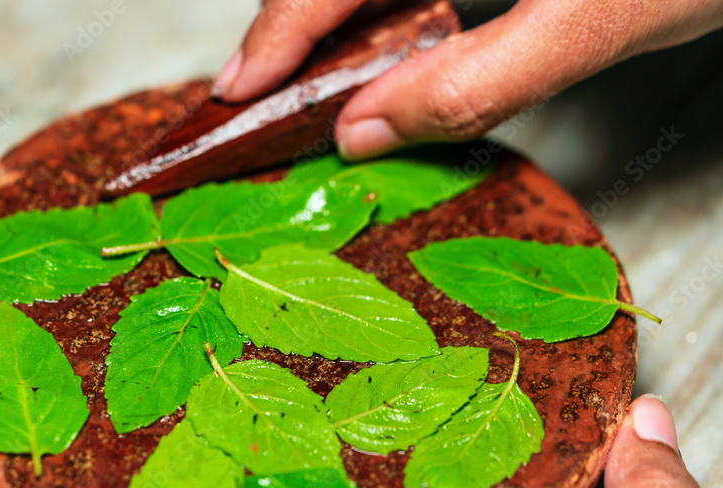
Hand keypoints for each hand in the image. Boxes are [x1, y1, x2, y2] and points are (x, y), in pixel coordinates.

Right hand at [209, 0, 722, 159]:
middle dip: (296, 26)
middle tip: (257, 90)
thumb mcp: (591, 25)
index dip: (279, 28)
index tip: (239, 89)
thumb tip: (363, 132)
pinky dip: (380, 7)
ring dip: (336, 20)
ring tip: (304, 77)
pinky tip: (377, 45)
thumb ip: (471, 81)